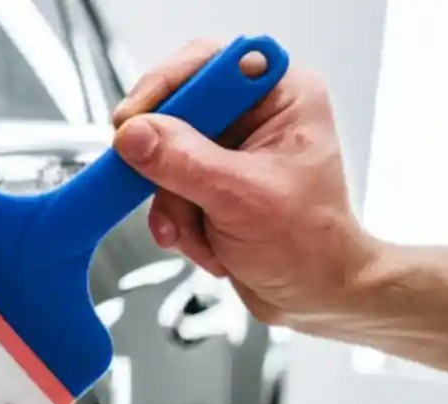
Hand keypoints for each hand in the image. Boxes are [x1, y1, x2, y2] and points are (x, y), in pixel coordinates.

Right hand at [112, 38, 377, 324]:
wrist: (314, 296)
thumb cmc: (312, 246)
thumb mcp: (242, 199)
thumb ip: (184, 163)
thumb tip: (136, 135)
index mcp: (281, 96)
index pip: (210, 63)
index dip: (167, 87)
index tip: (133, 120)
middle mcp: (255, 115)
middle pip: (178, 113)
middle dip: (167, 166)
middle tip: (164, 188)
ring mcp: (230, 150)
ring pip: (165, 157)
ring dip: (173, 204)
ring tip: (197, 232)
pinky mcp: (210, 181)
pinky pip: (166, 188)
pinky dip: (176, 221)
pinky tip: (202, 241)